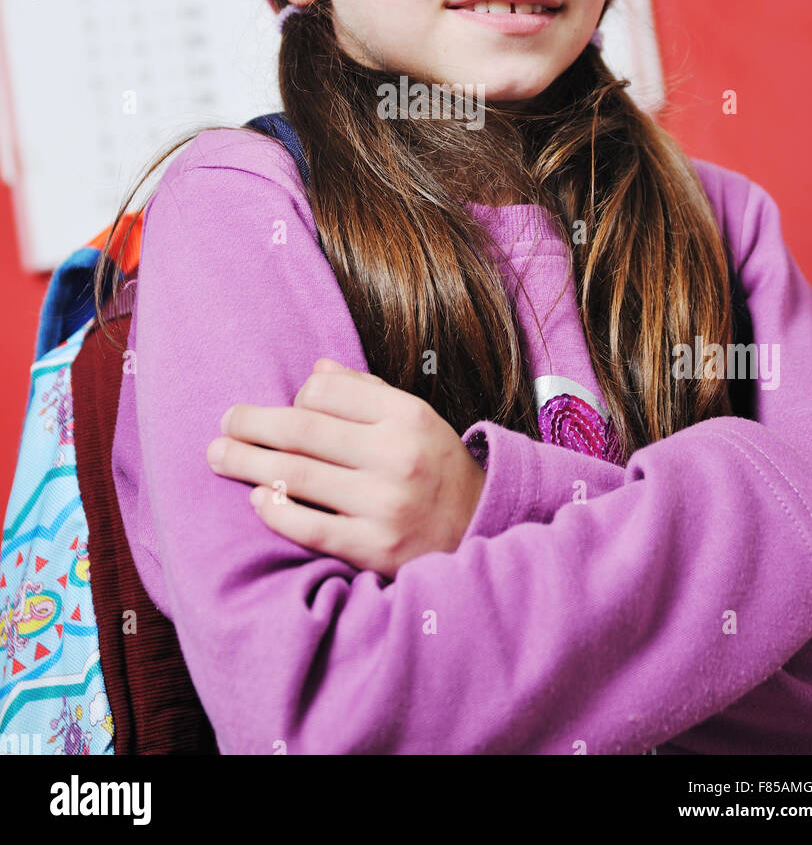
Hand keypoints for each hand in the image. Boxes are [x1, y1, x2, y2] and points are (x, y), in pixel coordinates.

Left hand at [206, 359, 485, 578]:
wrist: (479, 531)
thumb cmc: (433, 466)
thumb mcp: (413, 418)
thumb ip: (365, 392)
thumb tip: (315, 373)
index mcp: (406, 415)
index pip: (327, 393)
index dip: (295, 396)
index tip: (281, 407)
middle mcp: (397, 456)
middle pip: (302, 431)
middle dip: (251, 425)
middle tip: (223, 425)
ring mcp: (385, 505)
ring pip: (298, 476)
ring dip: (248, 464)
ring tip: (220, 457)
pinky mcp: (375, 549)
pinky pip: (310, 528)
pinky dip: (277, 511)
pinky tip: (257, 499)